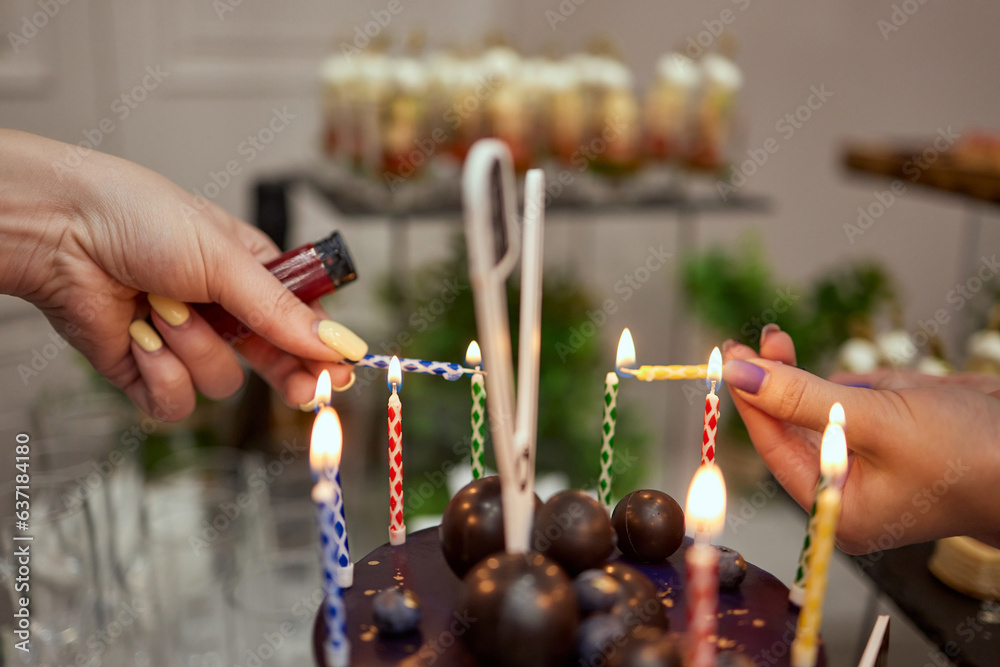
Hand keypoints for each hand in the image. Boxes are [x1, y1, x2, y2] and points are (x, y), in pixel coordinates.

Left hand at [0, 130, 363, 419]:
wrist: (60, 232)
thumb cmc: (140, 219)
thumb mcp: (225, 259)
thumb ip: (281, 310)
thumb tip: (339, 342)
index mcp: (250, 276)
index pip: (300, 323)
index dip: (321, 350)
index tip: (340, 371)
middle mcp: (221, 313)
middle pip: (272, 363)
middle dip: (285, 375)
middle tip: (301, 390)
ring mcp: (185, 344)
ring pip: (221, 382)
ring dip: (192, 347)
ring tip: (161, 306)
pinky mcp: (146, 372)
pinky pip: (176, 401)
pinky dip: (161, 371)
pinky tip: (141, 336)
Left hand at [722, 324, 999, 552]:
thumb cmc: (969, 452)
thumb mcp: (876, 420)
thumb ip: (801, 397)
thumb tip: (740, 375)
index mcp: (838, 507)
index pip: (774, 447)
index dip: (751, 400)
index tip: (733, 357)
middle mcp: (847, 490)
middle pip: (790, 428)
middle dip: (780, 383)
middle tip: (763, 339)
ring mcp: (869, 462)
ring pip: (820, 410)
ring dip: (827, 383)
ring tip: (869, 382)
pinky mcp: (889, 436)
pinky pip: (855, 403)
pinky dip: (862, 387)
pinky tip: (897, 390)